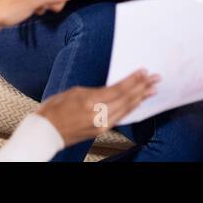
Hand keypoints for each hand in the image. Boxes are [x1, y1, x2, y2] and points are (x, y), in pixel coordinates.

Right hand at [35, 70, 159, 146]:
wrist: (47, 131)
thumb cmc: (55, 109)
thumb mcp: (75, 92)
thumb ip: (96, 90)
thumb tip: (113, 88)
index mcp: (91, 101)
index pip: (119, 89)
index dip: (134, 80)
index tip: (144, 71)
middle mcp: (99, 114)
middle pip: (127, 99)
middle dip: (142, 87)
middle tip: (155, 78)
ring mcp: (102, 124)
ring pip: (127, 109)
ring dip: (141, 98)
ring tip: (152, 89)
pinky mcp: (102, 130)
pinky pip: (121, 117)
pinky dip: (131, 108)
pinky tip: (137, 102)